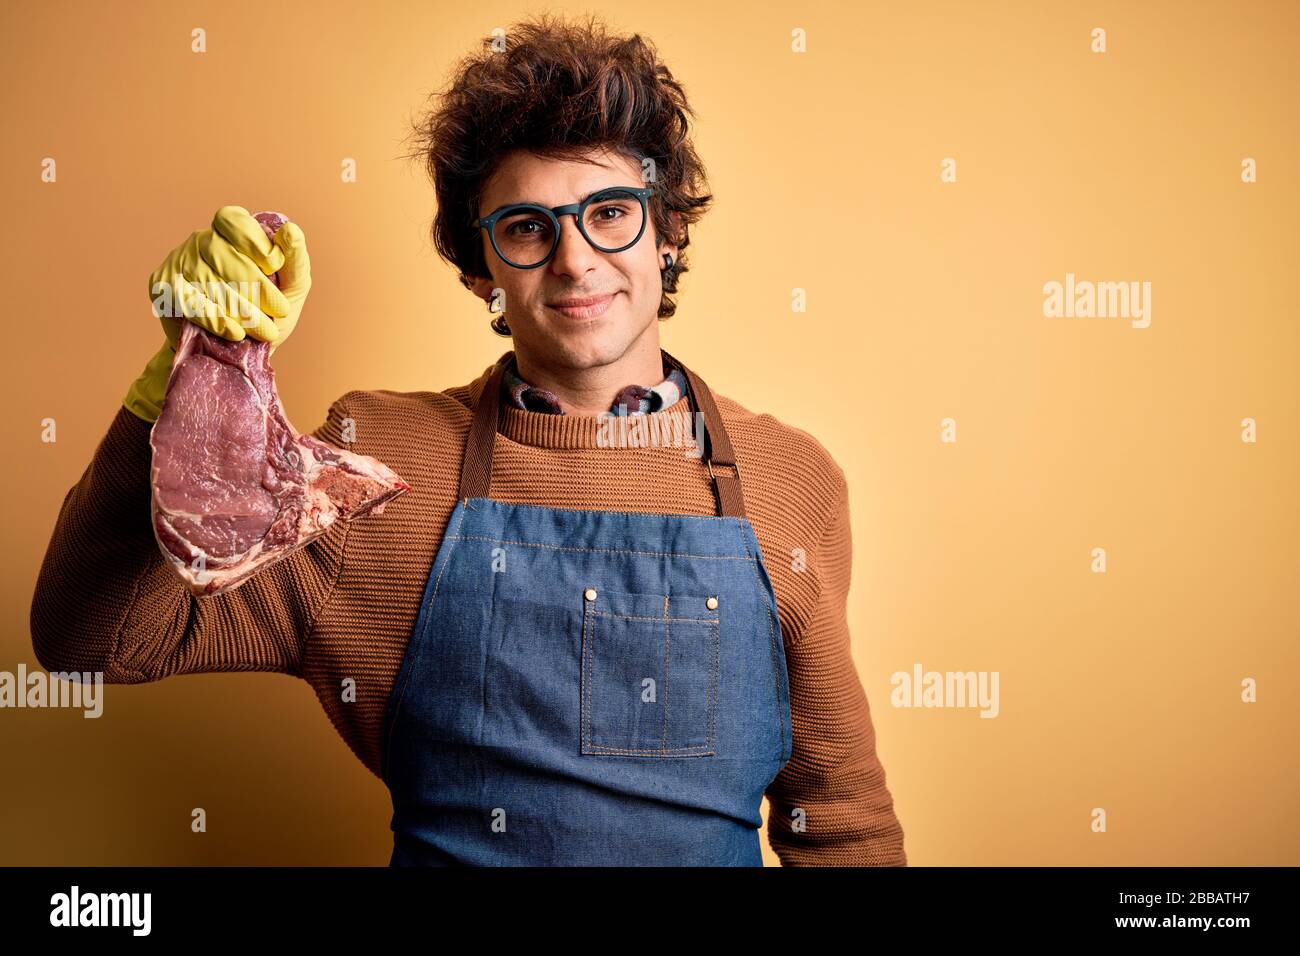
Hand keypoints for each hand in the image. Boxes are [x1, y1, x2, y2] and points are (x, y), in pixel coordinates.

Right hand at [124, 206, 311, 421]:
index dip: (253, 241)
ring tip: (266, 330)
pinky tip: (236, 332)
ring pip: (207, 280)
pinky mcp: (163, 287)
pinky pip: (188, 301)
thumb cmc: (268, 311)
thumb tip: (291, 229)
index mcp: (230, 232)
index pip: (233, 221)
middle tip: (280, 310)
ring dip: (241, 308)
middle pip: (221, 253)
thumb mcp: (291, 286)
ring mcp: (178, 262)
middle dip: (256, 284)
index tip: (274, 266)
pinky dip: (215, 319)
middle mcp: (200, 240)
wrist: (237, 352)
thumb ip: (295, 258)